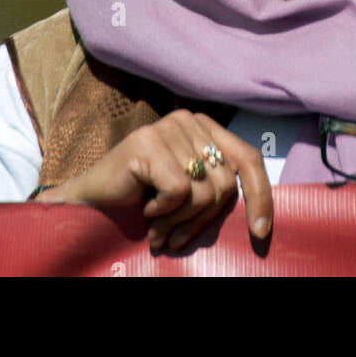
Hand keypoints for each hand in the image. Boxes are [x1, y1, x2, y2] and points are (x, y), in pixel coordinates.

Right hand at [36, 110, 272, 253]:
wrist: (92, 205)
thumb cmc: (144, 202)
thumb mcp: (190, 194)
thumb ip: (217, 189)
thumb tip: (263, 215)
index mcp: (206, 129)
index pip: (249, 159)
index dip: (261, 196)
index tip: (262, 232)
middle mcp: (190, 120)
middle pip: (225, 184)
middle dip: (202, 221)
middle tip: (175, 236)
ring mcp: (168, 127)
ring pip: (203, 191)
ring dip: (179, 222)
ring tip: (158, 226)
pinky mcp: (148, 142)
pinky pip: (179, 191)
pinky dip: (164, 213)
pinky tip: (145, 209)